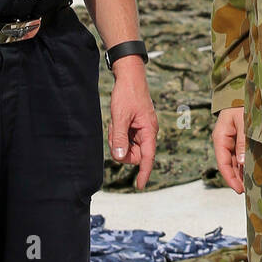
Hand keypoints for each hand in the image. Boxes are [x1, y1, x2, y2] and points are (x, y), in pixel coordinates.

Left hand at [108, 59, 157, 189]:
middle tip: (113, 133)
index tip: (139, 185)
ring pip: (127, 145)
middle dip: (121, 148)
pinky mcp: (135, 125)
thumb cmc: (127, 94)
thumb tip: (119, 158)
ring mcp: (141, 128)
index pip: (148, 157)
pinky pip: (125, 137)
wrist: (129, 76)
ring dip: (117, 138)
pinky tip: (115, 121)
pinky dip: (118, 132)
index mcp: (149, 130)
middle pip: (134, 153)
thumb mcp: (120, 117)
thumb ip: (119, 138)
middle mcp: (147, 132)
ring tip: (114, 122)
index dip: (144, 172)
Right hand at [211, 106, 245, 193]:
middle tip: (247, 191)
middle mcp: (224, 141)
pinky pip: (240, 155)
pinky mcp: (238, 140)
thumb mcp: (243, 123)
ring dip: (241, 172)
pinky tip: (252, 171)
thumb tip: (241, 162)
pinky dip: (244, 164)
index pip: (223, 163)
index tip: (239, 189)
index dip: (230, 178)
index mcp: (220, 137)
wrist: (243, 92)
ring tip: (251, 184)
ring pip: (234, 162)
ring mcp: (230, 141)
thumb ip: (242, 142)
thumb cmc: (242, 105)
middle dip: (236, 178)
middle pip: (228, 165)